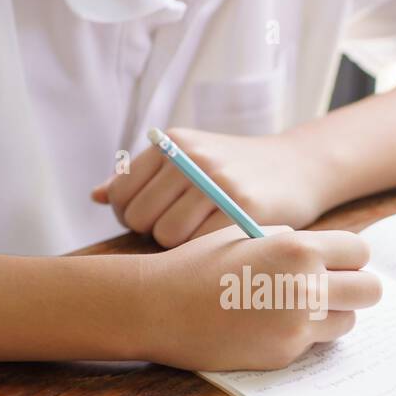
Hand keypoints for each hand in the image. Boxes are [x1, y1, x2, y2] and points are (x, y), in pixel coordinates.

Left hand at [91, 127, 333, 246]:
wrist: (299, 166)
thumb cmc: (237, 171)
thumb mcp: (189, 160)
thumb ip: (142, 178)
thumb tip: (95, 195)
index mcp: (171, 143)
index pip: (120, 194)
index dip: (129, 217)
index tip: (153, 221)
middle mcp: (190, 157)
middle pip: (139, 217)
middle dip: (153, 233)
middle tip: (180, 232)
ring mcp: (216, 180)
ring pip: (166, 235)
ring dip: (179, 246)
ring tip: (200, 238)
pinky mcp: (241, 205)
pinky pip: (200, 244)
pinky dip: (204, 252)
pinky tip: (218, 245)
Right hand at [137, 225, 381, 369]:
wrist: (159, 308)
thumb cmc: (199, 265)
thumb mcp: (248, 236)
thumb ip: (293, 242)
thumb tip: (328, 255)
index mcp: (298, 249)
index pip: (359, 253)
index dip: (349, 258)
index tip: (336, 263)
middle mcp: (305, 288)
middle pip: (369, 291)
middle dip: (355, 289)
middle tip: (334, 289)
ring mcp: (296, 326)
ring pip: (347, 322)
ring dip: (331, 315)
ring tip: (296, 306)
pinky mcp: (283, 354)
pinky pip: (312, 344)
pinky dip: (300, 335)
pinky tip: (266, 325)